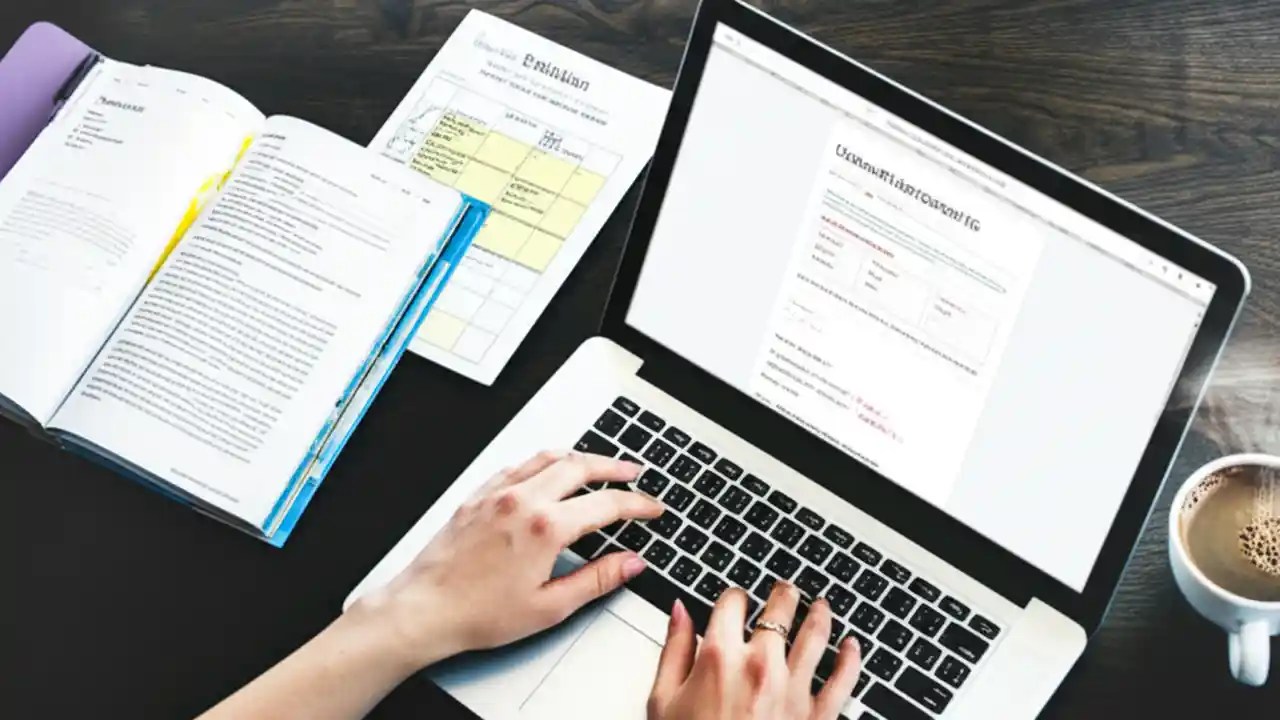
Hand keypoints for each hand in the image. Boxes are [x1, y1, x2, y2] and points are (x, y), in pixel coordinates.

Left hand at [352, 450, 663, 669]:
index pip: (606, 504)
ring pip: (549, 458)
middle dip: (613, 468)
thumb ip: (597, 579)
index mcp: (546, 528)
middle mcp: (523, 501)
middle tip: (633, 474)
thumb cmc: (477, 613)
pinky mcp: (478, 496)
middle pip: (581, 467)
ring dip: (580, 457)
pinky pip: (518, 466)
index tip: (652, 508)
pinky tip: (547, 470)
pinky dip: (543, 462)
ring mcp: (498, 494)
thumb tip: (630, 563)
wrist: (425, 609)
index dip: (637, 504)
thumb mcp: (550, 607)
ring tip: (598, 464)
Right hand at [647, 583, 862, 719]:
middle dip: (783, 595)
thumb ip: (673, 650)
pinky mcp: (817, 716)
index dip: (734, 597)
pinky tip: (852, 646)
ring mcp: (793, 690)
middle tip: (785, 591)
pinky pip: (844, 679)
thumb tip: (679, 614)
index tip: (735, 601)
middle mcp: (761, 666)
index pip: (733, 602)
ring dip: (820, 614)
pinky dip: (851, 658)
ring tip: (821, 605)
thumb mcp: (663, 701)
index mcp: (720, 656)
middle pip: (780, 609)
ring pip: (817, 635)